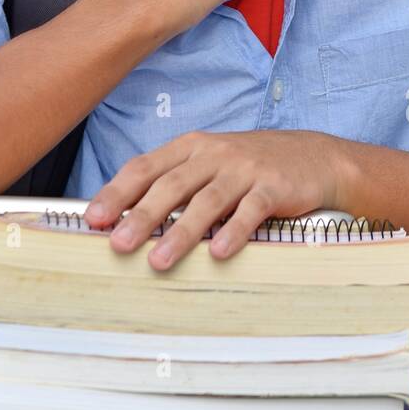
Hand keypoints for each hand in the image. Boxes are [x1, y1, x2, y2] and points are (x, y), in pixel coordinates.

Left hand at [83, 129, 353, 268]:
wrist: (314, 158)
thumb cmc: (250, 166)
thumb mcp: (209, 164)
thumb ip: (174, 183)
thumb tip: (126, 218)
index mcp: (190, 148)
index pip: (145, 167)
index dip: (118, 192)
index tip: (94, 219)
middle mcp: (213, 155)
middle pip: (171, 185)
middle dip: (141, 215)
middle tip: (118, 243)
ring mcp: (245, 169)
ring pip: (207, 201)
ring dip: (181, 232)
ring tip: (159, 261)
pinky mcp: (274, 187)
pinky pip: (251, 210)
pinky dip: (234, 231)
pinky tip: (219, 253)